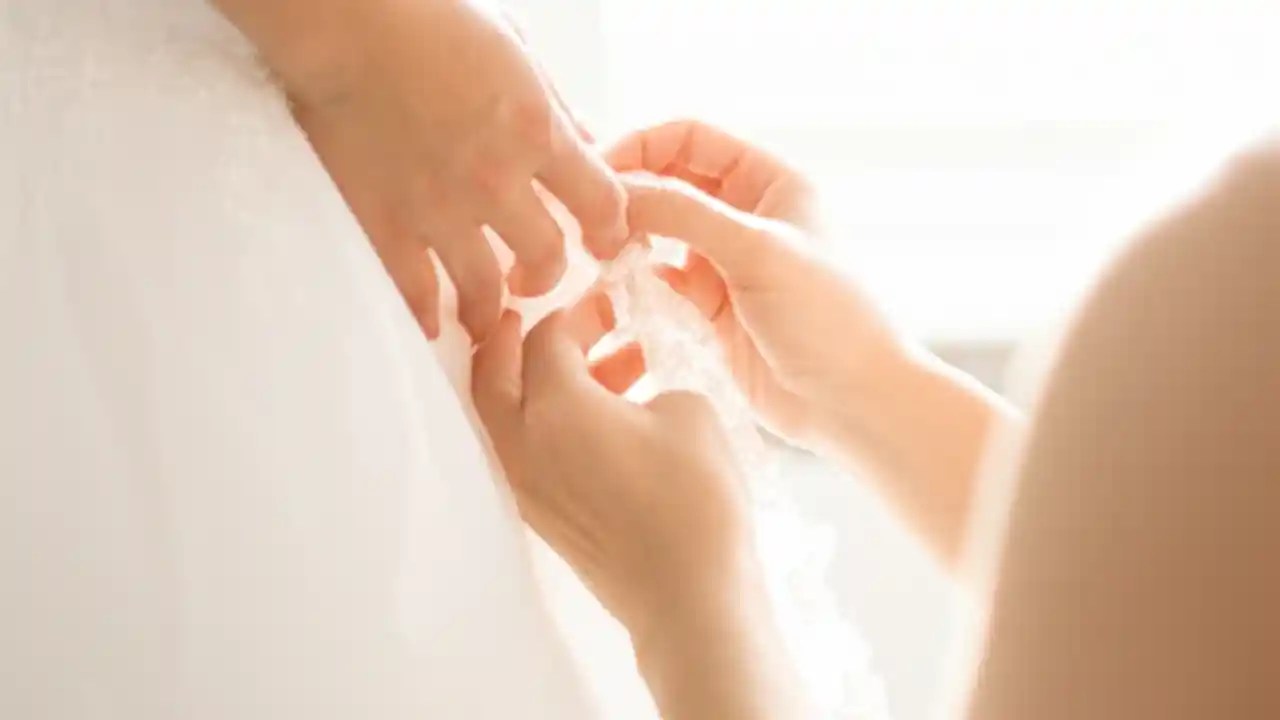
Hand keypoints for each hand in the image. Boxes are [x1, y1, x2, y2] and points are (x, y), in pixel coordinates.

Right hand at [220, 0, 627, 339]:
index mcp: (535, 132)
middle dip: (548, 275)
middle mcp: (495, 181)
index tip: (604, 243)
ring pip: (485, 290)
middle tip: (535, 279)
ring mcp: (439, 211)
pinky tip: (433, 323)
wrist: (345, 25)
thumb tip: (585, 143)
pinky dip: (428, 315)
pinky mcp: (386, 225)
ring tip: (487, 316)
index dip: (611, 231)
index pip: (602, 204)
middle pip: (548, 257)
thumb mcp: (514, 50)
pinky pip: (415, 293)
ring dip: (493, 309)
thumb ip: (552, 106)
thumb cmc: (427, 19)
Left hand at [471, 304, 813, 719]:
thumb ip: (650, 380)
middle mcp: (523, 443)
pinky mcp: (542, 514)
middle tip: (560, 317)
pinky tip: (614, 413)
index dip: (577, 311)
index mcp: (553, 406)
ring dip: (544, 379)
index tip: (605, 300)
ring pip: (509, 413)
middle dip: (521, 337)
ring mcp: (526, 483)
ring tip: (616, 363)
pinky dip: (552, 419)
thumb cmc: (693, 499)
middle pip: (494, 372)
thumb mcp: (687, 411)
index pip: (543, 338)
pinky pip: (529, 448)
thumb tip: (637, 394)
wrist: (689, 595)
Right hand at [604, 121, 907, 451]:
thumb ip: (686, 214)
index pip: (690, 138)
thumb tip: (617, 191)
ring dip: (628, 240)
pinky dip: (636, 284)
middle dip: (628, 194)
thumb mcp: (758, 250)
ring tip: (597, 256)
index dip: (641, 147)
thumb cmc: (829, 318)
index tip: (597, 173)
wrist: (854, 403)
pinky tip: (617, 293)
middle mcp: (746, 214)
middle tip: (587, 219)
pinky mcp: (711, 309)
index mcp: (770, 181)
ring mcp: (727, 263)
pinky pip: (660, 283)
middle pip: (669, 183)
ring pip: (659, 234)